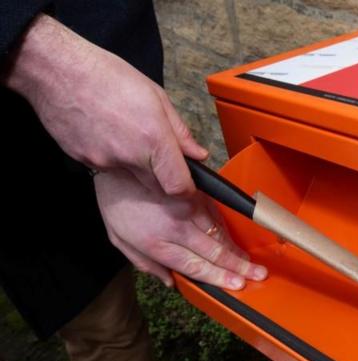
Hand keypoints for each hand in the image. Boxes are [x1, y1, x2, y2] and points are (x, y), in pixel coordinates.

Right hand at [2, 14, 203, 194]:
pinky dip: (114, 157)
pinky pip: (108, 168)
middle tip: (159, 153)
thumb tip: (197, 154)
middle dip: (163, 176)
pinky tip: (108, 133)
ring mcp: (104, 161)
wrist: (57, 71)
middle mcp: (129, 156)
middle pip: (156, 186)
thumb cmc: (106, 76)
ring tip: (127, 133)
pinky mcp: (84, 161)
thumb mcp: (156, 96)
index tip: (189, 183)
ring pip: (132, 177)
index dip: (187, 189)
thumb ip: (180, 131)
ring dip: (137, 165)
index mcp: (153, 138)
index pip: (178, 187)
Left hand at [94, 169, 266, 289]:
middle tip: (257, 275)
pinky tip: (234, 240)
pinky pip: (215, 214)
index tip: (237, 285)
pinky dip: (227, 229)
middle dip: (238, 266)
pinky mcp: (193, 193)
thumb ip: (145, 264)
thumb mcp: (118, 240)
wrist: (116, 164)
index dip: (219, 277)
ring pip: (218, 234)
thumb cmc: (115, 202)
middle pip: (214, 252)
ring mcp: (187, 209)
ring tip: (251, 261)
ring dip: (236, 249)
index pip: (195, 267)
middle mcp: (176, 228)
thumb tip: (170, 282)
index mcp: (157, 244)